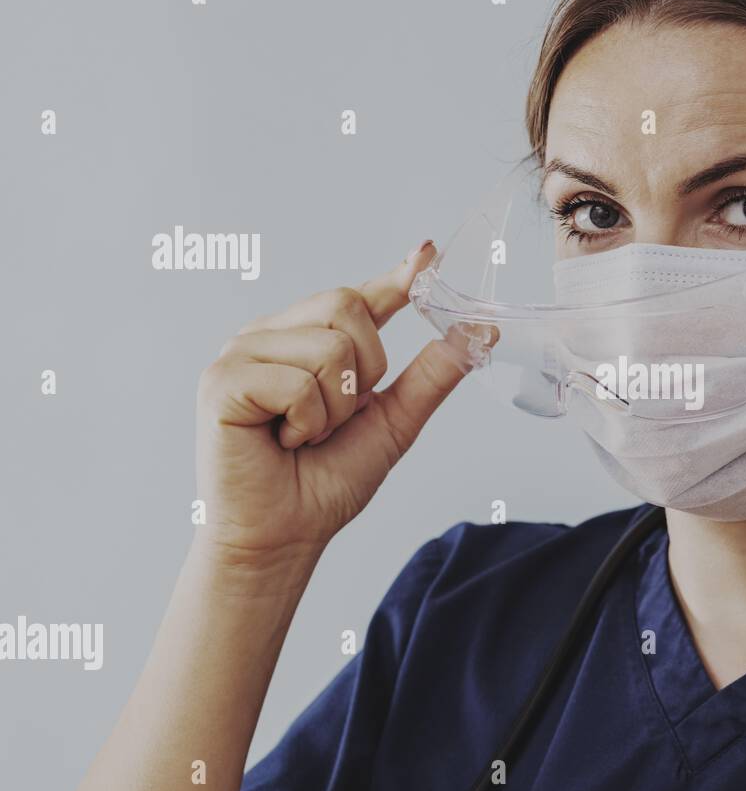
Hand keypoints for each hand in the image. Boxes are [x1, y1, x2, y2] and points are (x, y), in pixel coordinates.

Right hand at [193, 241, 469, 585]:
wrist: (284, 536)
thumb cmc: (326, 482)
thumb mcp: (394, 422)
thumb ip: (432, 373)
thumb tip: (479, 330)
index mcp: (306, 339)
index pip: (358, 297)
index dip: (395, 277)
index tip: (428, 254)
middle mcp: (271, 335)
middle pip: (347, 307)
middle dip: (365, 371)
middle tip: (337, 419)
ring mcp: (241, 353)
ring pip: (329, 348)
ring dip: (336, 408)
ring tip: (305, 435)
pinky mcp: (222, 380)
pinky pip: (298, 382)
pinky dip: (307, 422)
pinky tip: (281, 441)